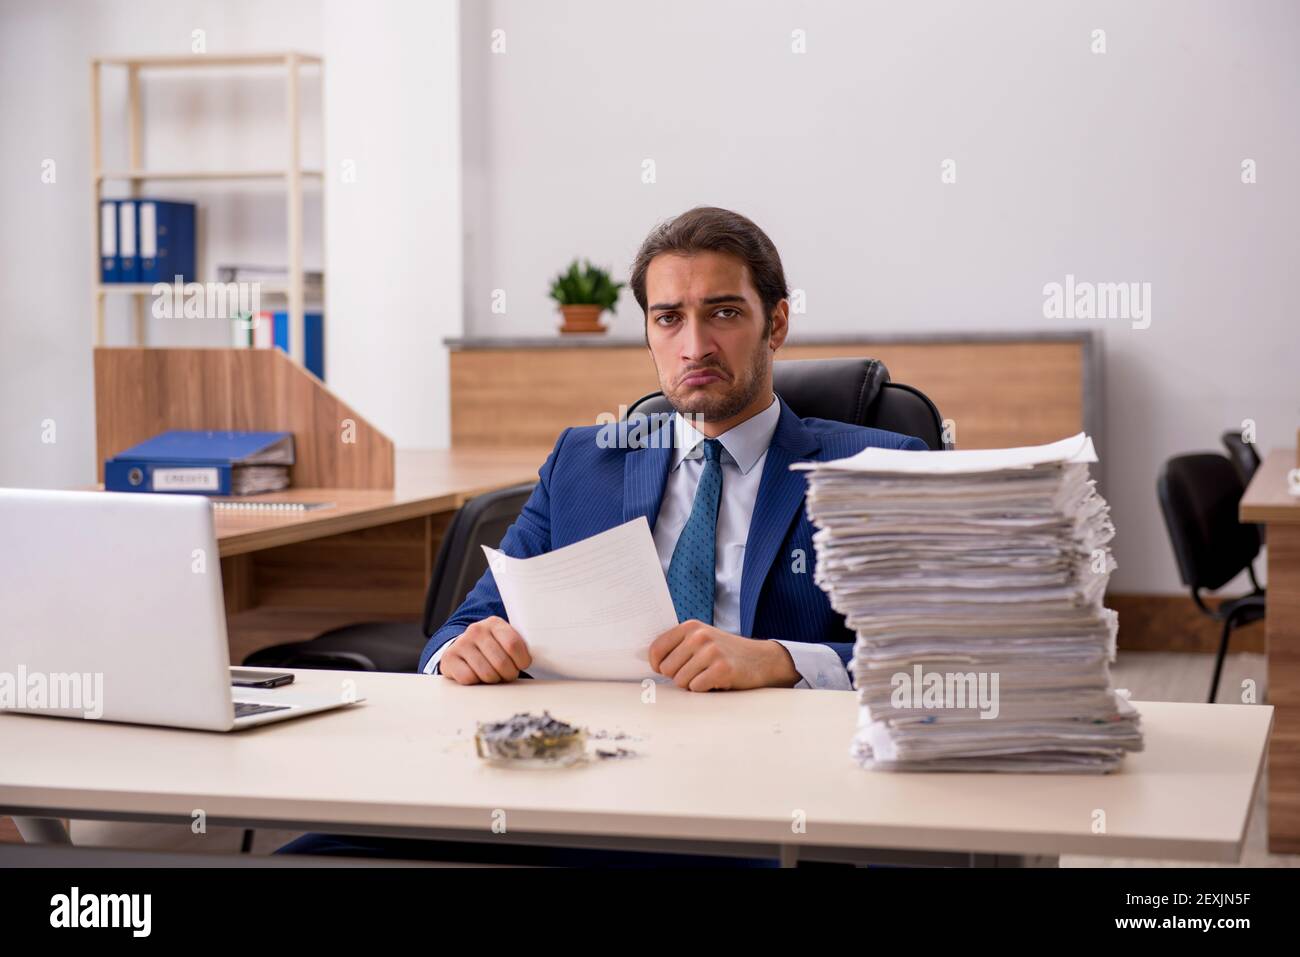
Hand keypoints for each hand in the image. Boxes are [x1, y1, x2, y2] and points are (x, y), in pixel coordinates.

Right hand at [440, 616, 531, 684]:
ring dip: (494, 680)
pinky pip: (469, 678)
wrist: (460, 648)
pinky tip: (477, 675)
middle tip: (508, 674)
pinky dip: (476, 682)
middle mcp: (476, 630)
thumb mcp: (504, 640)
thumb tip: (543, 658)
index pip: (513, 644)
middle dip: (509, 674)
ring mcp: (462, 643)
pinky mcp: (449, 658)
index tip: (522, 665)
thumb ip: (517, 645)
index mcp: (494, 623)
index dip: (522, 660)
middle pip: (501, 663)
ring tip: (493, 675)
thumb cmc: (491, 648)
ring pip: (486, 673)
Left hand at [649, 621, 799, 690]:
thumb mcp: (702, 640)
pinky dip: (705, 689)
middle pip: (667, 669)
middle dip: (679, 676)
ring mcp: (711, 651)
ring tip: (708, 675)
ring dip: (693, 684)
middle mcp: (699, 636)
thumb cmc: (725, 652)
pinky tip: (718, 680)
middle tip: (697, 672)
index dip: (657, 665)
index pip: (656, 649)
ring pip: (680, 681)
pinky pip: (696, 688)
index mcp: (690, 627)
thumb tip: (650, 663)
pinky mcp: (722, 669)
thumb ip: (678, 646)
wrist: (761, 659)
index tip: (664, 670)